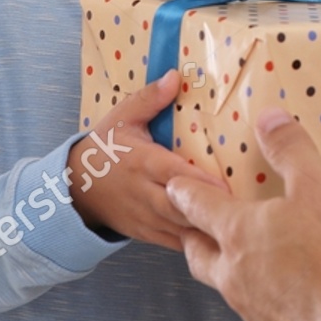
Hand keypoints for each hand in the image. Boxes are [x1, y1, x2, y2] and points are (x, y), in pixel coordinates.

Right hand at [68, 69, 223, 251]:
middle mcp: (144, 193)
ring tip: (240, 231)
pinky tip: (220, 242)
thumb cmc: (105, 148)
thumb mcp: (123, 117)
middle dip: (211, 212)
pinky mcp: (146, 233)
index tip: (227, 187)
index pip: (173, 174)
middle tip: (245, 213)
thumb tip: (175, 76)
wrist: (75, 186)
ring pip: (180, 230)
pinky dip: (197, 244)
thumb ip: (150, 98)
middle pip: (180, 208)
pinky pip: (174, 243)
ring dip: (208, 231)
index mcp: (142, 162)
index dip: (199, 183)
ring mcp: (145, 217)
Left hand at [166, 106, 320, 320]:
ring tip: (248, 255)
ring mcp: (252, 310)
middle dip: (193, 236)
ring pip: (225, 284)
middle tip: (197, 225)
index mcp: (237, 233)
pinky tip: (286, 288)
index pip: (196, 206)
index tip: (174, 184)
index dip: (184, 190)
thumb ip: (291, 149)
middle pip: (197, 253)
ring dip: (228, 267)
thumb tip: (269, 117)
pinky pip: (257, 310)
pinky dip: (262, 294)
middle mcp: (234, 274)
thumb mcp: (320, 184)